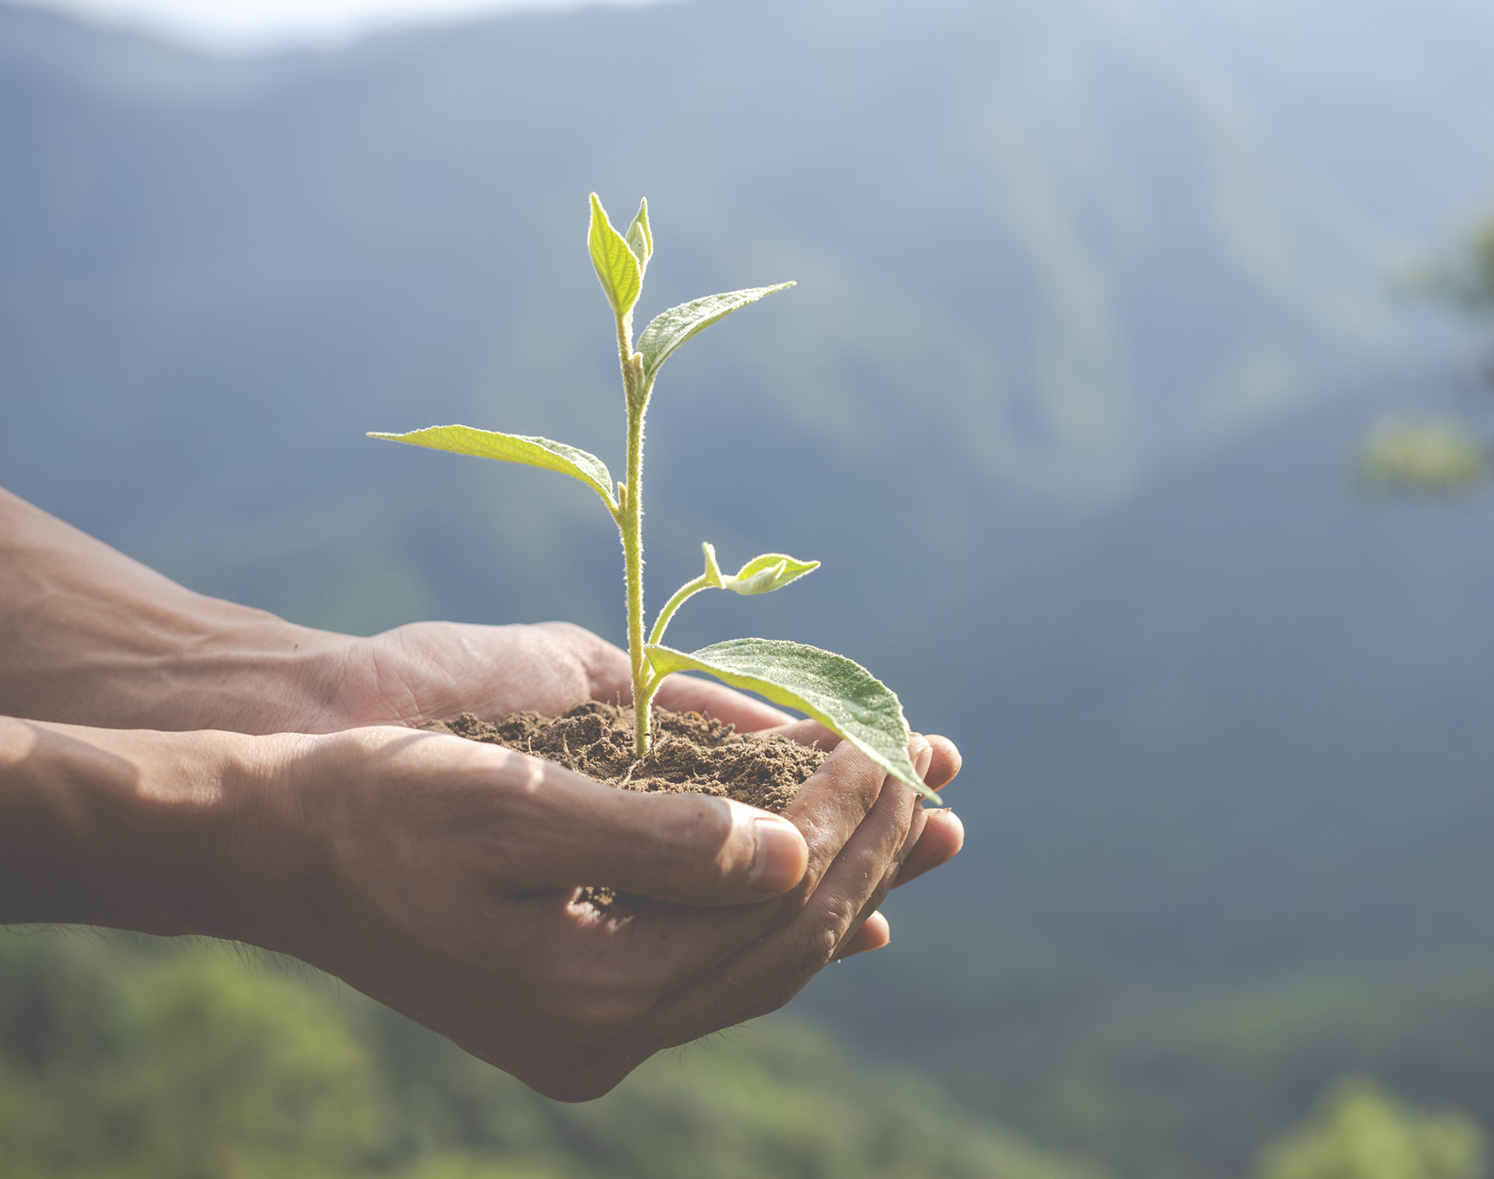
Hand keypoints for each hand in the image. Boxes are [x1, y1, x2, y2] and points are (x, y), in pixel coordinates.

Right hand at [250, 722, 960, 1098]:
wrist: (273, 850)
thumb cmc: (381, 804)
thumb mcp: (514, 805)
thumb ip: (658, 837)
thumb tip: (791, 853)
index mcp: (593, 992)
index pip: (776, 907)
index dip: (849, 820)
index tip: (894, 741)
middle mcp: (605, 1036)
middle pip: (787, 945)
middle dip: (872, 852)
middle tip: (937, 771)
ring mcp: (593, 1036)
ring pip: (763, 965)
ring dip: (847, 884)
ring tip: (925, 824)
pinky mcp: (581, 1012)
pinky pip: (719, 974)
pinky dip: (786, 925)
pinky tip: (845, 903)